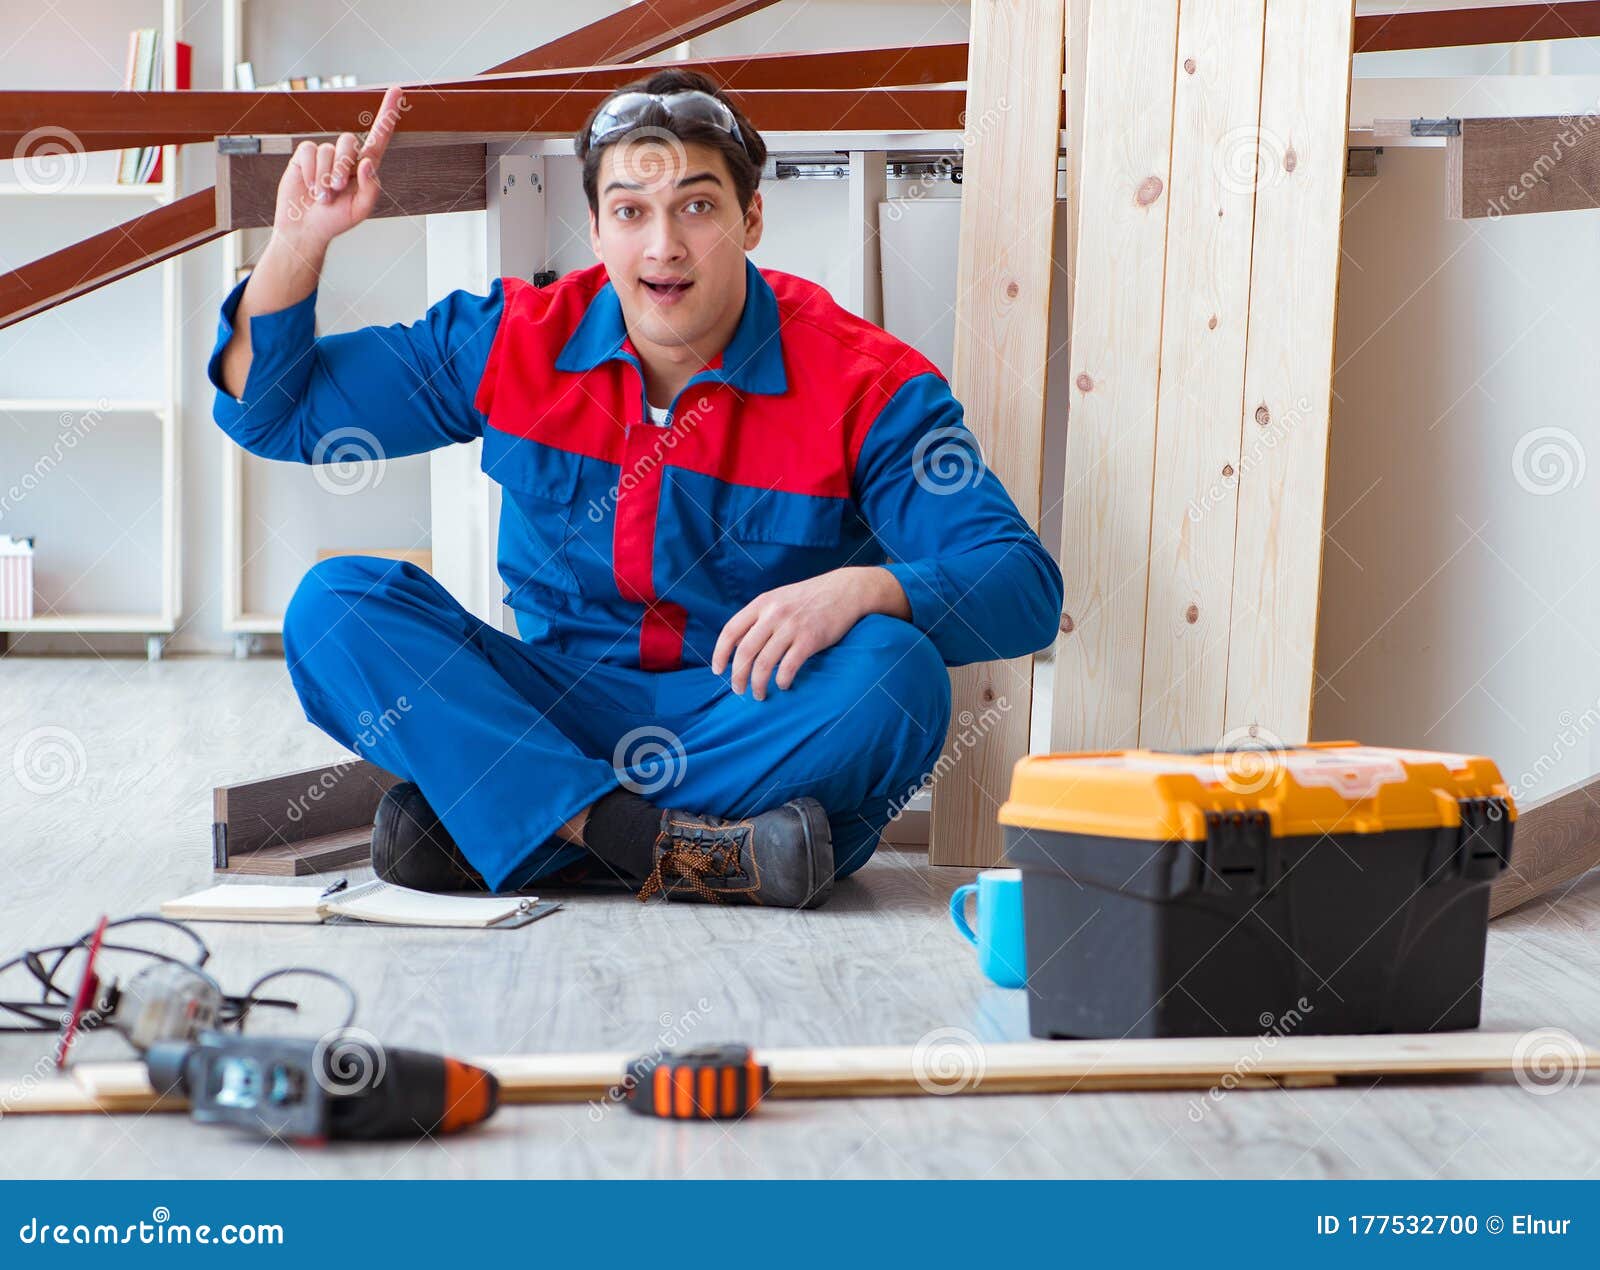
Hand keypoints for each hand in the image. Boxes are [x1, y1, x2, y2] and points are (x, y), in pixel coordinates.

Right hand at [273, 84, 404, 251]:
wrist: (305, 228)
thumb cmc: (335, 220)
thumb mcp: (360, 209)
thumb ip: (370, 186)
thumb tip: (368, 161)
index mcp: (364, 168)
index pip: (379, 136)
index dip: (387, 114)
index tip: (397, 90)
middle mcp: (345, 157)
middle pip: (348, 143)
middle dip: (341, 167)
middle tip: (334, 190)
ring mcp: (324, 155)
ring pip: (327, 150)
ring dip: (323, 176)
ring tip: (322, 196)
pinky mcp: (304, 156)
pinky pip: (308, 151)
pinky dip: (309, 171)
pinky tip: (308, 186)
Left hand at [712, 566, 910, 700]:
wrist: (846, 590)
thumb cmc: (810, 599)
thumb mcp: (780, 599)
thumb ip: (760, 618)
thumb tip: (739, 644)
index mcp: (762, 604)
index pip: (731, 631)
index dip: (720, 654)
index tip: (718, 671)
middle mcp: (773, 614)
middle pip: (745, 652)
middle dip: (738, 676)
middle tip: (738, 690)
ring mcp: (792, 626)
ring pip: (764, 663)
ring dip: (758, 684)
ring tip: (759, 695)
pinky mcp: (810, 639)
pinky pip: (788, 667)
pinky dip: (782, 680)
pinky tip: (783, 685)